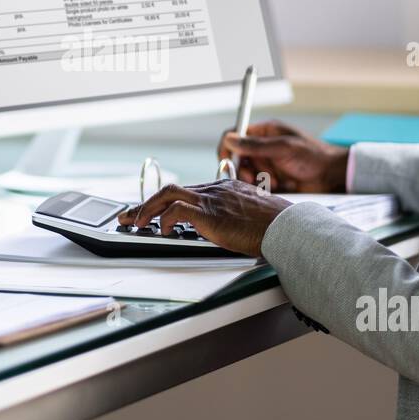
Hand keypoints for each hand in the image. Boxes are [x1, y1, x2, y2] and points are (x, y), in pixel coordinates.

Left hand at [117, 180, 291, 256]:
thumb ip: (234, 217)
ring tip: (136, 223)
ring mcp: (212, 200)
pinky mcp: (210, 214)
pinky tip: (163, 230)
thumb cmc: (275, 227)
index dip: (165, 202)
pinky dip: (165, 218)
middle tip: (130, 216)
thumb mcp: (250, 216)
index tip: (153, 210)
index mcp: (224, 189)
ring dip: (147, 210)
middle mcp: (215, 190)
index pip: (187, 190)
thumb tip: (226, 230)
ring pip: (168, 194)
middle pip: (171, 189)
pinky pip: (177, 210)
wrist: (288, 228)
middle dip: (146, 203)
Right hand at [216, 119, 348, 192]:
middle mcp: (261, 148)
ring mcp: (265, 164)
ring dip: (255, 180)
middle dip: (242, 169)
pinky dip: (263, 188)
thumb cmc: (314, 155)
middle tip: (252, 177)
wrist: (332, 176)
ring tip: (274, 181)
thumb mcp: (284, 147)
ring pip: (245, 174)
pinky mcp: (270, 180)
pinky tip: (279, 186)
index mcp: (264, 133)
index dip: (226, 147)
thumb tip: (229, 139)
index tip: (226, 160)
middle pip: (236, 158)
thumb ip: (256, 145)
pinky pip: (256, 185)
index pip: (234, 135)